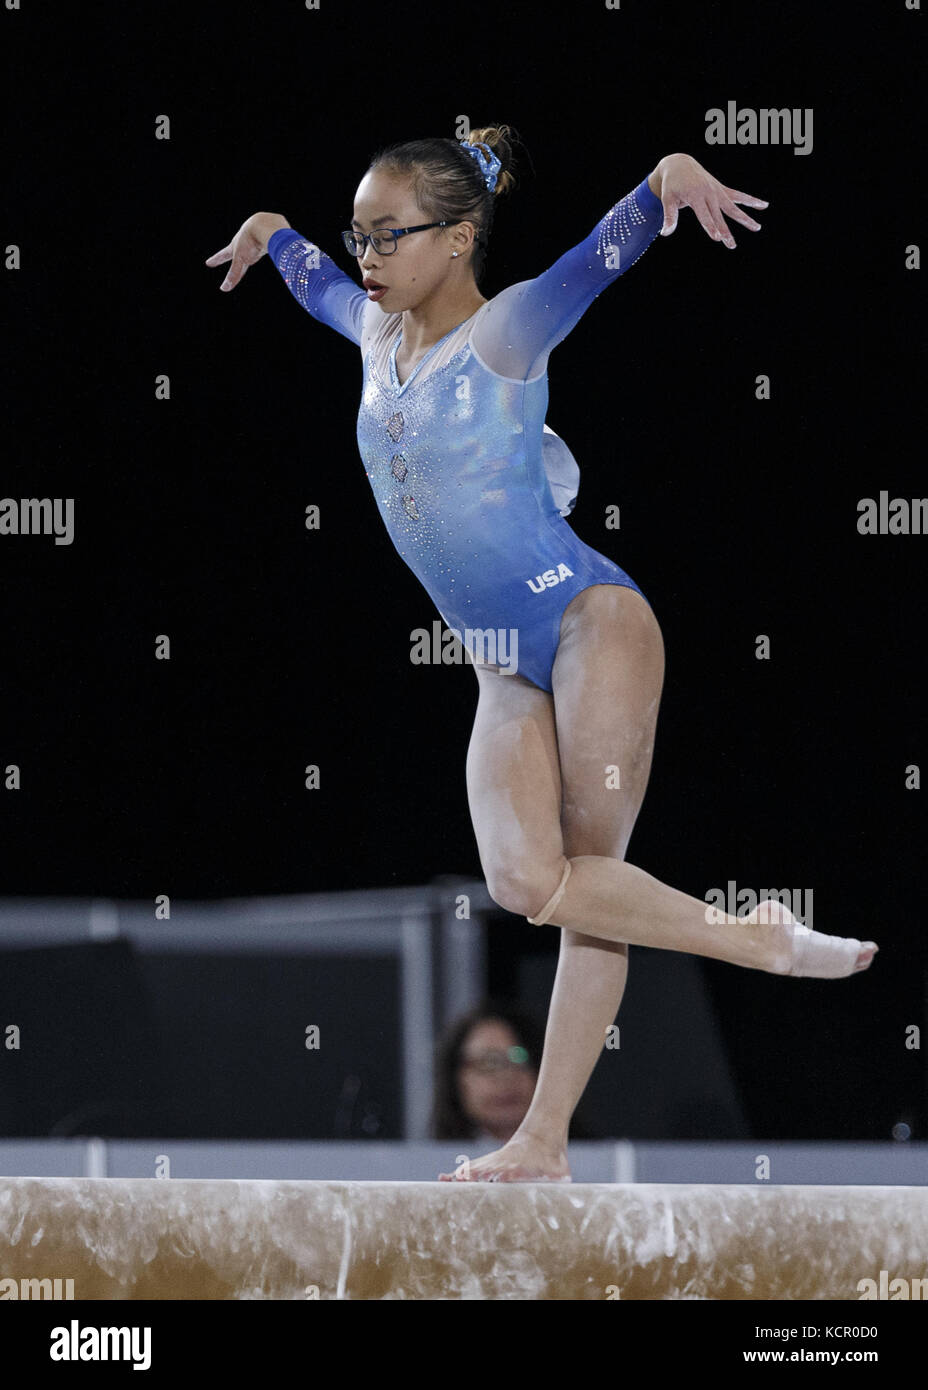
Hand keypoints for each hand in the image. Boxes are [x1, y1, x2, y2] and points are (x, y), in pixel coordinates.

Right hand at [205, 213, 288, 290]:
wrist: (264, 224)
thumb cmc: (250, 241)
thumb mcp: (241, 259)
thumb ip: (234, 274)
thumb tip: (224, 289)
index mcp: (236, 246)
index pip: (224, 255)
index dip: (217, 260)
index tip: (208, 263)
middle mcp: (245, 240)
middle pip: (239, 248)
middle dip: (235, 252)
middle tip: (231, 252)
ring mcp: (256, 235)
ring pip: (253, 242)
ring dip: (252, 245)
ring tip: (255, 246)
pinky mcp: (269, 233)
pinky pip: (268, 238)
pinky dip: (268, 241)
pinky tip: (272, 239)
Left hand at [648, 153, 767, 246]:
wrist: (680, 163)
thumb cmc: (672, 184)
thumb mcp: (667, 199)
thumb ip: (669, 216)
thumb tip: (665, 233)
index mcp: (695, 196)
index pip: (704, 215)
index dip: (710, 226)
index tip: (718, 238)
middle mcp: (709, 193)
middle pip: (719, 215)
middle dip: (725, 230)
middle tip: (731, 244)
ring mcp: (717, 191)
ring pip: (733, 207)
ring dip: (745, 218)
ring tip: (757, 228)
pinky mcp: (721, 189)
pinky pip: (738, 195)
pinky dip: (751, 200)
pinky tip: (764, 205)